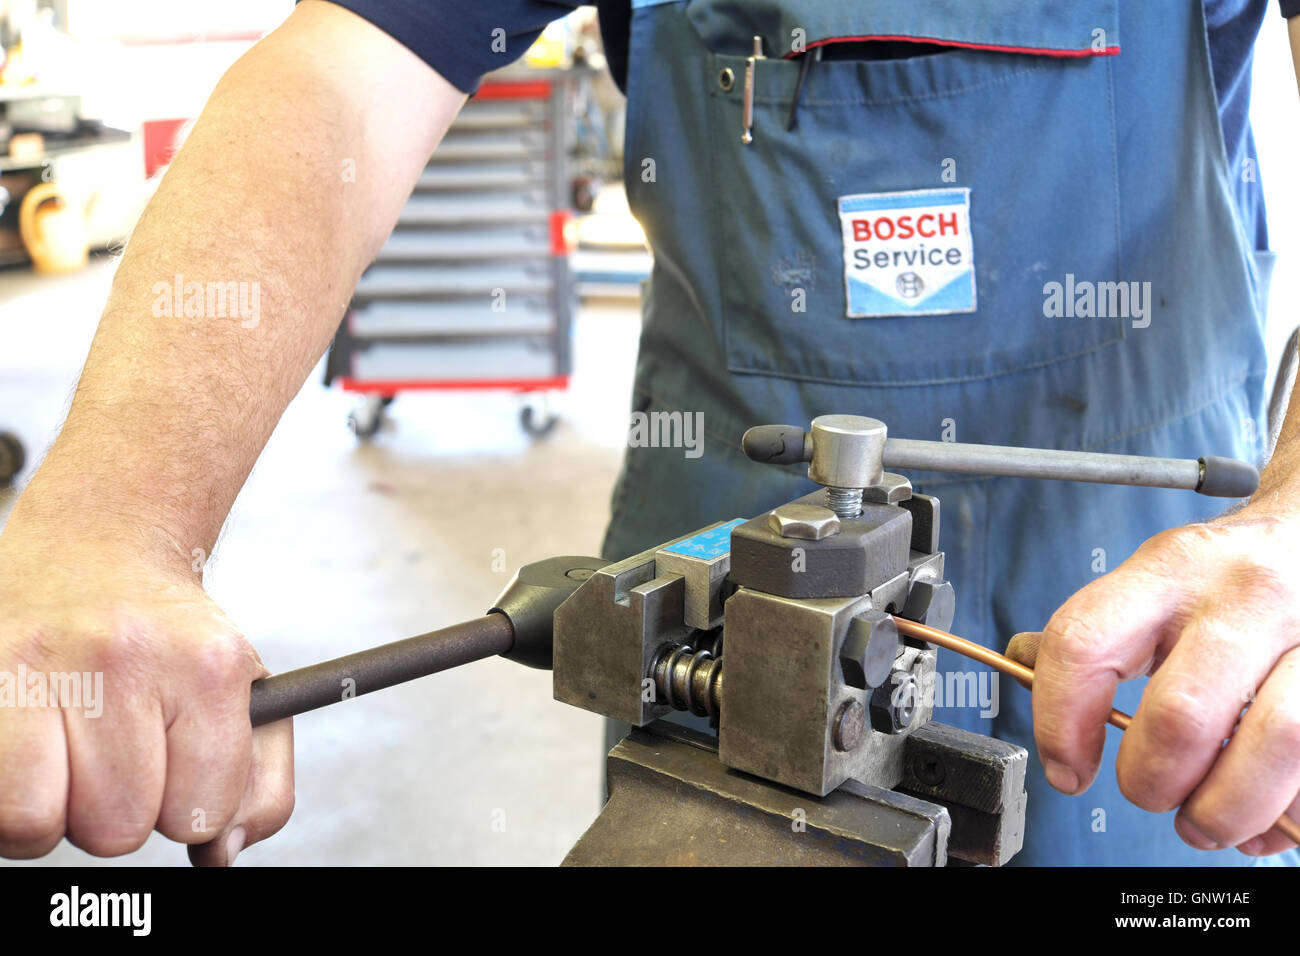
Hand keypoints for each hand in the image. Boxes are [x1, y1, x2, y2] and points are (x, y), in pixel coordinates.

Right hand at [0, 517, 293, 864]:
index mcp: (207, 666)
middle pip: (118, 828)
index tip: (177, 761)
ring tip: (68, 747)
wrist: (96, 549)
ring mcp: (36, 664)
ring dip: (54, 806)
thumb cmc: (171, 642)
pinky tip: (28, 749)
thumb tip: (221, 854)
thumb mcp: (247, 697)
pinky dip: (7, 799)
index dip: (188, 803)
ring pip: (40, 826)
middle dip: (118, 804)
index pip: (199, 814)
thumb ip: (260, 787)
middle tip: (115, 746)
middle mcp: (123, 656)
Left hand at [1007, 506, 1299, 855]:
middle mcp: (1242, 595)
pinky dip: (1290, 809)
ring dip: (1227, 806)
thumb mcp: (1156, 577)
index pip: (1085, 644)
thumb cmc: (1231, 573)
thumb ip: (1097, 630)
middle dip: (1151, 780)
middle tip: (1147, 794)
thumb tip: (1020, 663)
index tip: (1067, 769)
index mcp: (1168, 570)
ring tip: (1205, 820)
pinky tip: (1268, 810)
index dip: (1060, 723)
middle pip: (1181, 714)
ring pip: (1274, 744)